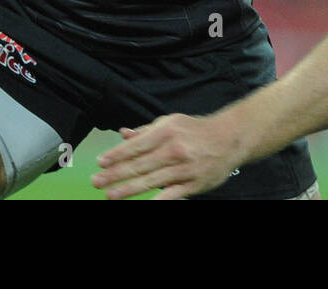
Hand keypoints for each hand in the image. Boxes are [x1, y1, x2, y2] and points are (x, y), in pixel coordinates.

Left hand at [91, 114, 239, 199]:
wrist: (230, 138)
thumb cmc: (196, 130)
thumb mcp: (171, 123)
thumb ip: (146, 131)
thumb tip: (124, 134)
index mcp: (167, 131)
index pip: (136, 145)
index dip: (117, 155)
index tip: (100, 162)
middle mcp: (175, 149)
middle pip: (140, 165)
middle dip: (115, 174)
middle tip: (97, 181)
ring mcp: (185, 168)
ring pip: (151, 181)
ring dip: (128, 189)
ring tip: (110, 195)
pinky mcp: (194, 184)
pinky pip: (172, 194)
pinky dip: (158, 200)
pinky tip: (145, 205)